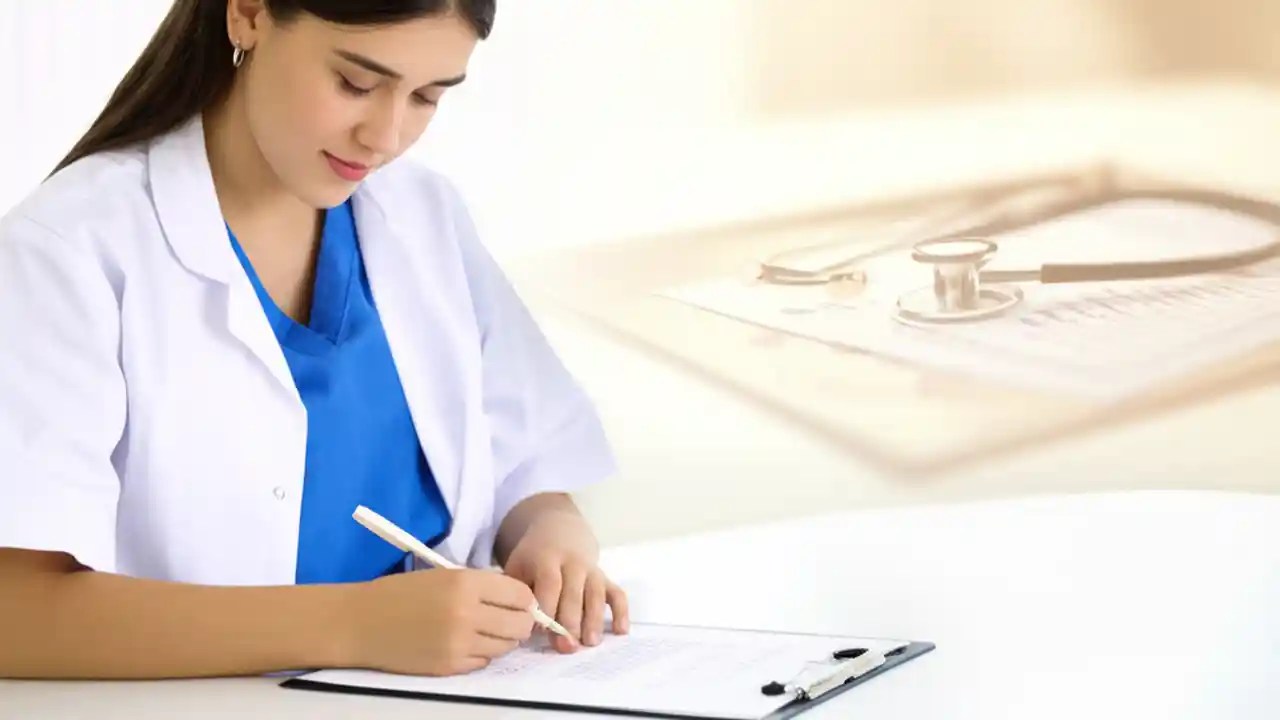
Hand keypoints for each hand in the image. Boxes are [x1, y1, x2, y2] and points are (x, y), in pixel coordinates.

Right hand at [339, 568, 535, 675]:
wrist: (361, 622)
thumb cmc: (400, 593)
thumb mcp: (444, 576)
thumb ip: (481, 586)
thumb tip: (518, 600)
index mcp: (466, 583)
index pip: (520, 594)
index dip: (524, 599)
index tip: (519, 602)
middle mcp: (468, 614)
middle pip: (520, 624)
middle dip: (520, 622)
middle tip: (509, 620)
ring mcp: (459, 643)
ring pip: (505, 646)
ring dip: (502, 640)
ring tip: (486, 632)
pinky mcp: (449, 666)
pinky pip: (483, 662)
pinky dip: (481, 655)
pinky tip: (465, 644)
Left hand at [501, 512, 629, 652]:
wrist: (559, 531)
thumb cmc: (533, 558)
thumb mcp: (518, 566)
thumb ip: (518, 593)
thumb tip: (519, 626)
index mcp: (546, 558)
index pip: (549, 581)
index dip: (547, 605)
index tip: (540, 630)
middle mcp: (572, 562)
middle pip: (574, 592)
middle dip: (570, 620)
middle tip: (568, 645)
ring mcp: (592, 570)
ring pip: (596, 594)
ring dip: (594, 619)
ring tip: (590, 642)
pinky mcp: (605, 578)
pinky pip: (617, 593)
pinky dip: (621, 612)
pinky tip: (621, 631)